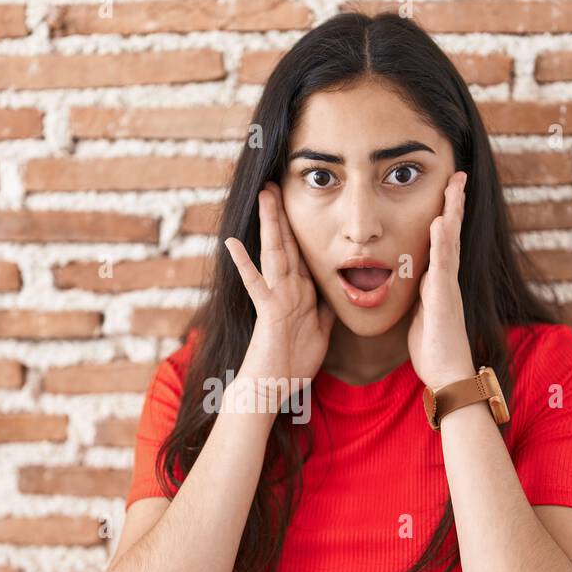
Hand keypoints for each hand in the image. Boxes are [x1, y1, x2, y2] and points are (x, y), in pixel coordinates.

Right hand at [223, 181, 335, 408]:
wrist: (272, 388)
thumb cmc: (292, 364)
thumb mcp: (320, 332)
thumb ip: (326, 309)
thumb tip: (338, 291)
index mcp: (300, 293)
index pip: (302, 252)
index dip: (302, 227)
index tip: (299, 203)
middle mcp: (286, 289)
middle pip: (286, 244)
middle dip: (282, 214)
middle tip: (276, 183)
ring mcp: (276, 298)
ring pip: (274, 254)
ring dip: (269, 224)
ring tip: (264, 196)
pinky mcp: (268, 311)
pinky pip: (256, 284)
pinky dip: (244, 264)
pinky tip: (233, 243)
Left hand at [407, 170, 476, 388]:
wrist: (448, 374)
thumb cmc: (433, 348)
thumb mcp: (420, 315)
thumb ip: (419, 296)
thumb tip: (411, 288)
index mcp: (438, 281)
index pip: (441, 241)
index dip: (444, 215)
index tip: (446, 189)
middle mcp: (446, 279)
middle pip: (452, 233)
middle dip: (454, 204)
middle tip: (458, 175)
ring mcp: (447, 287)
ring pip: (451, 243)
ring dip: (453, 213)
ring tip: (454, 185)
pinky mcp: (444, 299)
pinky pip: (444, 266)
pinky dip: (443, 243)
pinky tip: (441, 223)